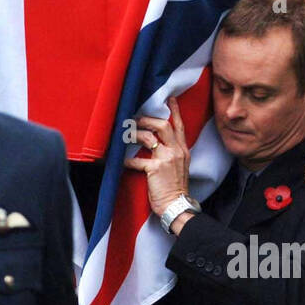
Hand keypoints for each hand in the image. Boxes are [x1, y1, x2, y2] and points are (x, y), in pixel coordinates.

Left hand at [124, 96, 191, 218]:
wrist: (177, 205)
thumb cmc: (176, 188)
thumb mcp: (180, 167)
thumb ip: (172, 154)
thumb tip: (158, 145)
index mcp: (182, 150)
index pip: (180, 126)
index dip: (175, 111)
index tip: (171, 99)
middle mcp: (176, 151)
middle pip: (163, 125)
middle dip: (147, 120)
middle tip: (136, 120)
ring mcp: (166, 159)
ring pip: (148, 137)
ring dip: (134, 135)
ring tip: (126, 136)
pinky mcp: (155, 169)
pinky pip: (136, 160)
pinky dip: (127, 160)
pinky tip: (121, 162)